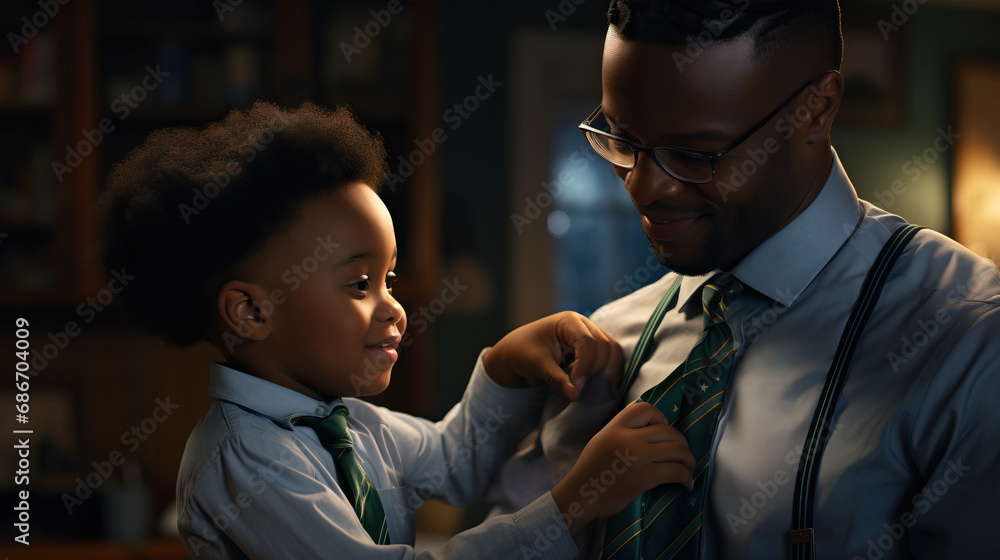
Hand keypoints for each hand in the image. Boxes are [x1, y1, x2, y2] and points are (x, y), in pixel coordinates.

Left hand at [483, 311, 622, 400]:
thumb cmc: (522, 352)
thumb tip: (574, 395)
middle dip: (593, 370)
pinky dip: (612, 373)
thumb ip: (555, 378)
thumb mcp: (535, 364)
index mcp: (568, 321)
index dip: (584, 367)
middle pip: (603, 346)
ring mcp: (591, 335)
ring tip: (584, 386)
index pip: (587, 342)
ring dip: (604, 372)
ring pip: (611, 352)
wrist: (516, 353)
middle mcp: (584, 324)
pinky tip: (612, 390)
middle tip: (575, 388)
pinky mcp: (594, 349)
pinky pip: (611, 358)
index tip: (575, 388)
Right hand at [550, 402, 695, 534]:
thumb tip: (649, 432)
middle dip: (681, 442)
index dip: (661, 417)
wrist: (581, 495)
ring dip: (689, 460)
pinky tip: (686, 483)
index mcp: (615, 427)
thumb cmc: (590, 472)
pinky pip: (676, 471)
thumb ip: (622, 432)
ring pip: (677, 449)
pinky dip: (686, 477)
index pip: (646, 408)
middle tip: (683, 454)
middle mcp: (628, 437)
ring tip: (688, 468)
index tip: (664, 431)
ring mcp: (638, 456)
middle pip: (668, 431)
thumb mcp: (601, 441)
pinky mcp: (645, 477)